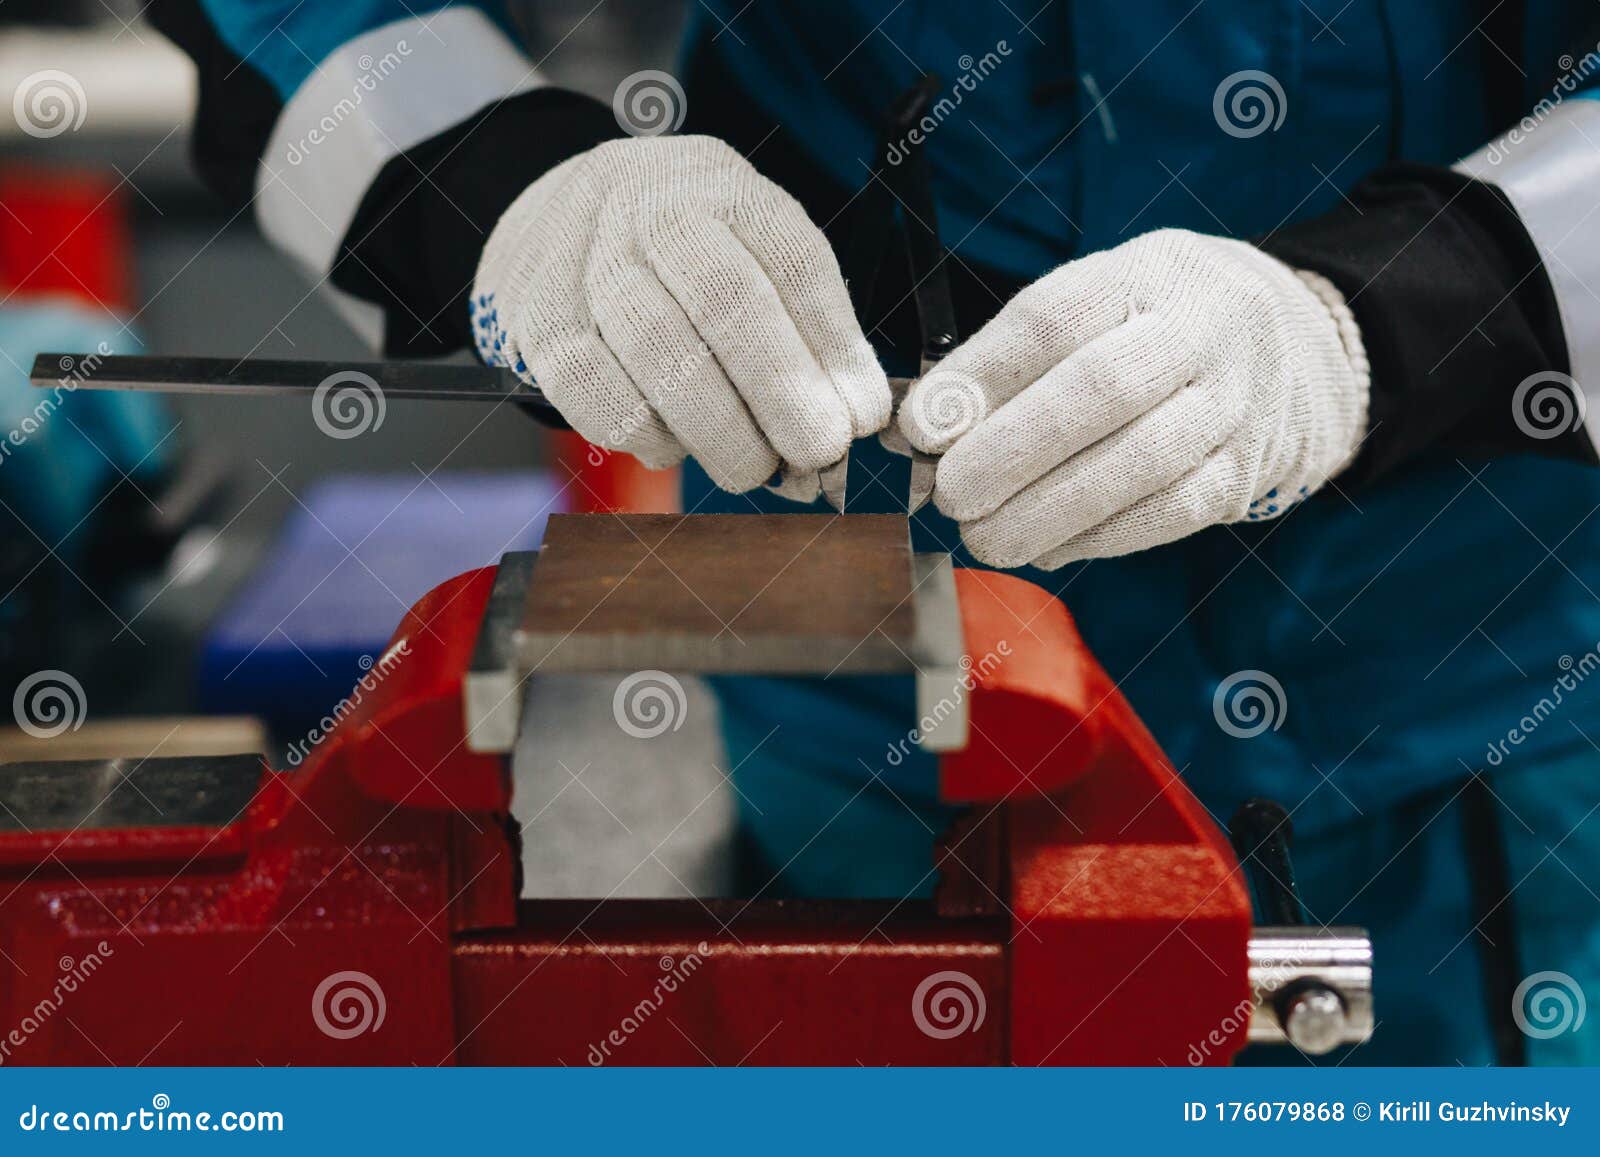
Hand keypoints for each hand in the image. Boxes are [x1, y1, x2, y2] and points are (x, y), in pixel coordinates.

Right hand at [472, 135, 889, 496]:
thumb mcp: (760, 261)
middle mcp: (654, 208)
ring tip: (752, 467)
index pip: (794, 261)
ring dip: (719, 430)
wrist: (562, 219)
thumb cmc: (688, 258)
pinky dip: (646, 435)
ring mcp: (588, 260)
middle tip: (813, 454)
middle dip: (782, 394)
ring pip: (658, 353)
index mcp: (728, 189)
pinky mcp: (540, 319)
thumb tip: (855, 419)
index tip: (859, 420)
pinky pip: (595, 393)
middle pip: (726, 301)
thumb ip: (811, 334)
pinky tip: (675, 444)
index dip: (833, 349)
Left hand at [899, 229, 1369, 567]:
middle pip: (1101, 390)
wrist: (1299, 347)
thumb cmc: (1155, 326)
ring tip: (982, 537)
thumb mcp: (1093, 305)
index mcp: (1144, 272)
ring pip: (1139, 464)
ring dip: (1046, 511)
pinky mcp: (1245, 472)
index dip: (979, 378)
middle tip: (949, 495)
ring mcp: (1233, 403)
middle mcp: (1200, 329)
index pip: (1054, 318)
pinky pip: (1169, 514)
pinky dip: (1095, 538)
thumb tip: (920, 431)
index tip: (919, 429)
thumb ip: (1008, 360)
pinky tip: (1043, 547)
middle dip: (1010, 452)